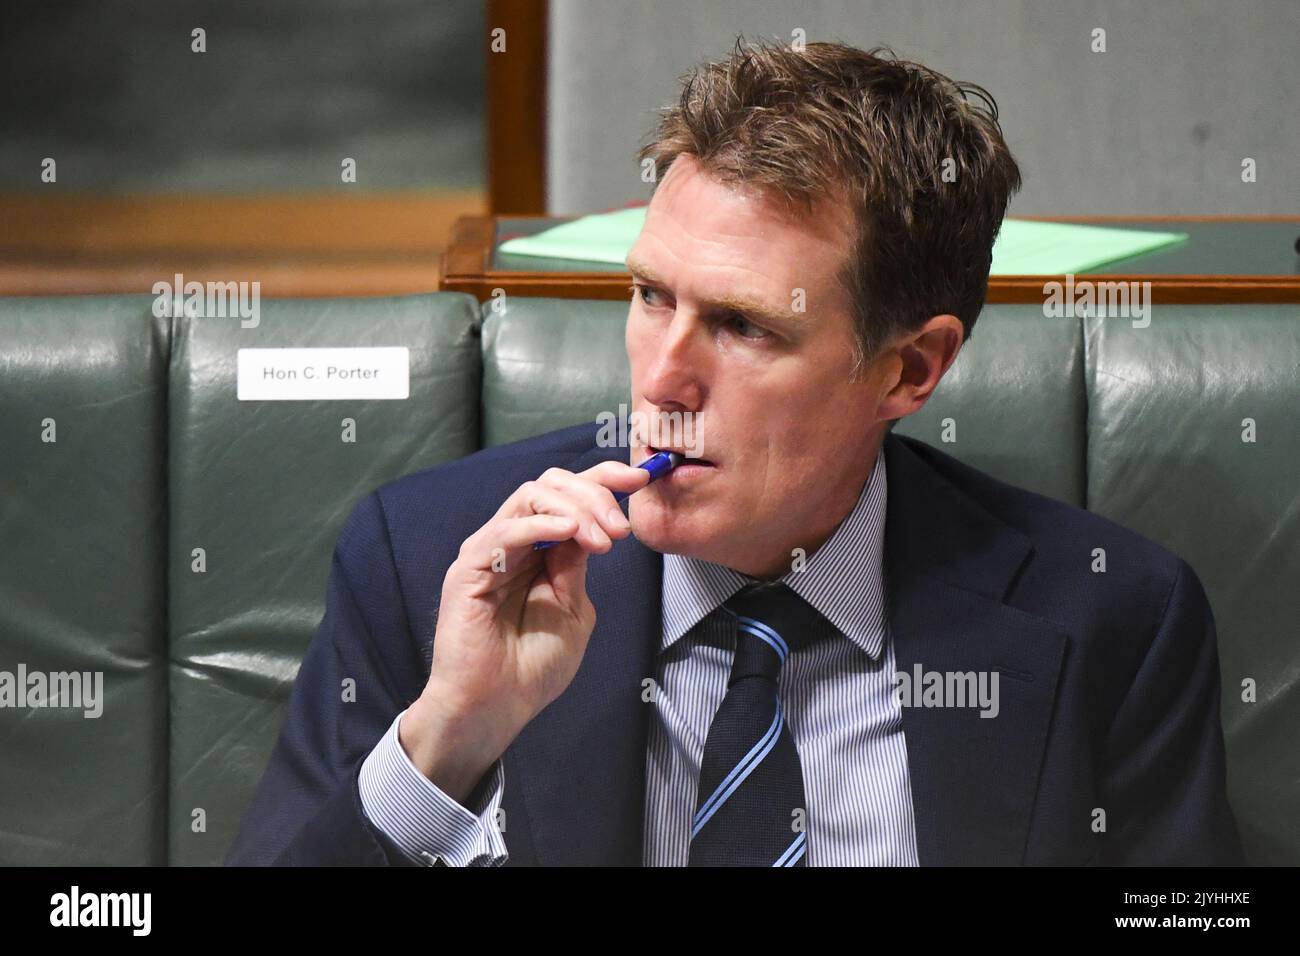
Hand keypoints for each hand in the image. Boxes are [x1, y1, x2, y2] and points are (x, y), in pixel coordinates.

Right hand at [398, 460, 650, 803]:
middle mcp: (513, 541)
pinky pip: (505, 530)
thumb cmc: (531, 667)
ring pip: (531, 496)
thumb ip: (577, 566)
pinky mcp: (470, 568)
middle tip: (621, 529)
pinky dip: (541, 524)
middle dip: (595, 495)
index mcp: (540, 549)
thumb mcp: (573, 610)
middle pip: (552, 485)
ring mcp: (489, 551)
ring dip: (576, 509)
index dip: (605, 480)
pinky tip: (570, 533)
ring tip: (603, 539)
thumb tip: (591, 526)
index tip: (641, 480)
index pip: (569, 496)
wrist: (495, 708)